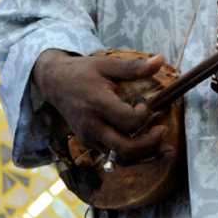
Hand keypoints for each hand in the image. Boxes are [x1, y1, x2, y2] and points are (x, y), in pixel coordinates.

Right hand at [34, 50, 175, 162]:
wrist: (55, 84)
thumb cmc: (83, 72)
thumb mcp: (107, 65)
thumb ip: (134, 67)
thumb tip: (160, 60)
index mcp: (97, 104)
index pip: (127, 120)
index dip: (143, 114)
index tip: (143, 102)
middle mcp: (92, 125)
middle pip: (125, 148)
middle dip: (150, 144)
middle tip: (163, 130)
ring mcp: (89, 137)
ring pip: (120, 157)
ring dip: (143, 153)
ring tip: (160, 142)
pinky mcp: (89, 143)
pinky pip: (113, 155)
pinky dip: (130, 152)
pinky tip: (143, 141)